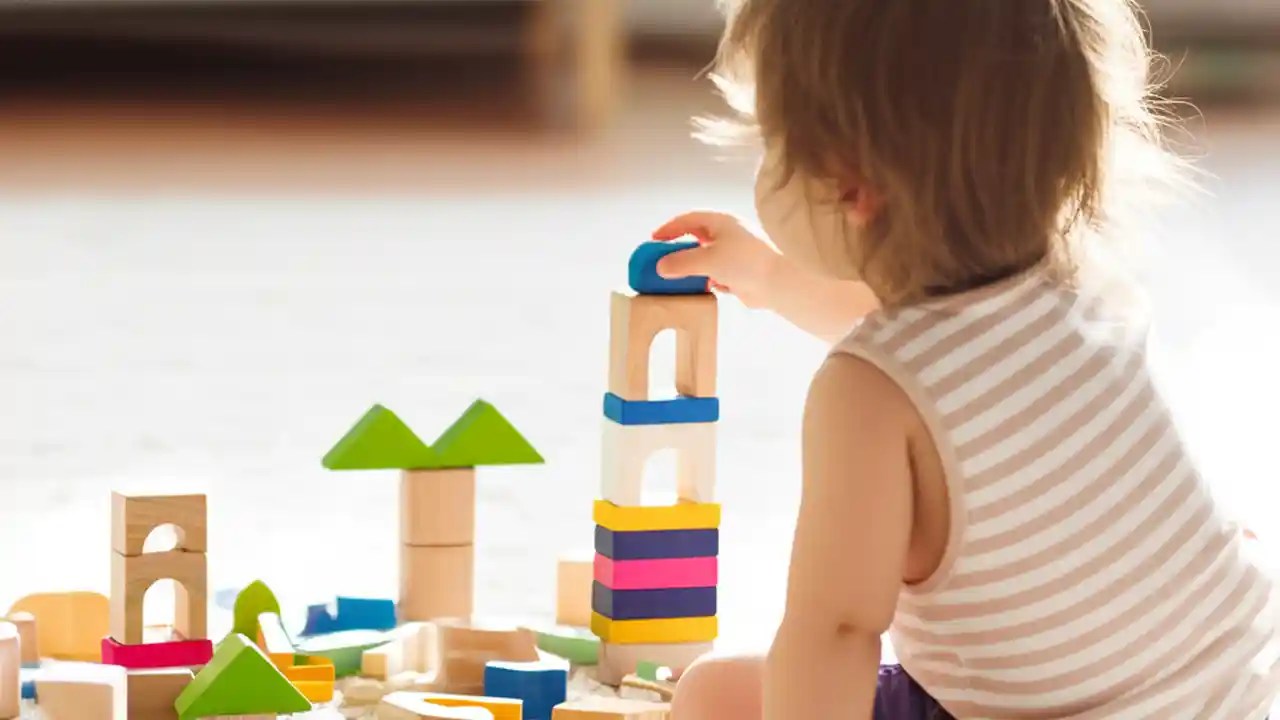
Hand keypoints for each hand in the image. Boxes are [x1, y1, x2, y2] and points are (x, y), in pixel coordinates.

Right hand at [652, 211, 781, 309]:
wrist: (778, 283)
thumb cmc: (744, 262)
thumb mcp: (707, 259)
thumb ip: (681, 262)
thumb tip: (660, 267)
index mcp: (721, 222)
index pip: (689, 219)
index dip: (669, 228)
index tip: (653, 241)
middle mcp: (727, 235)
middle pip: (695, 239)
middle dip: (677, 250)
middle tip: (661, 261)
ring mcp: (734, 254)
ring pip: (704, 259)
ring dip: (690, 268)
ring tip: (673, 278)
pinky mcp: (738, 273)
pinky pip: (714, 274)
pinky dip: (703, 280)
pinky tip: (696, 288)